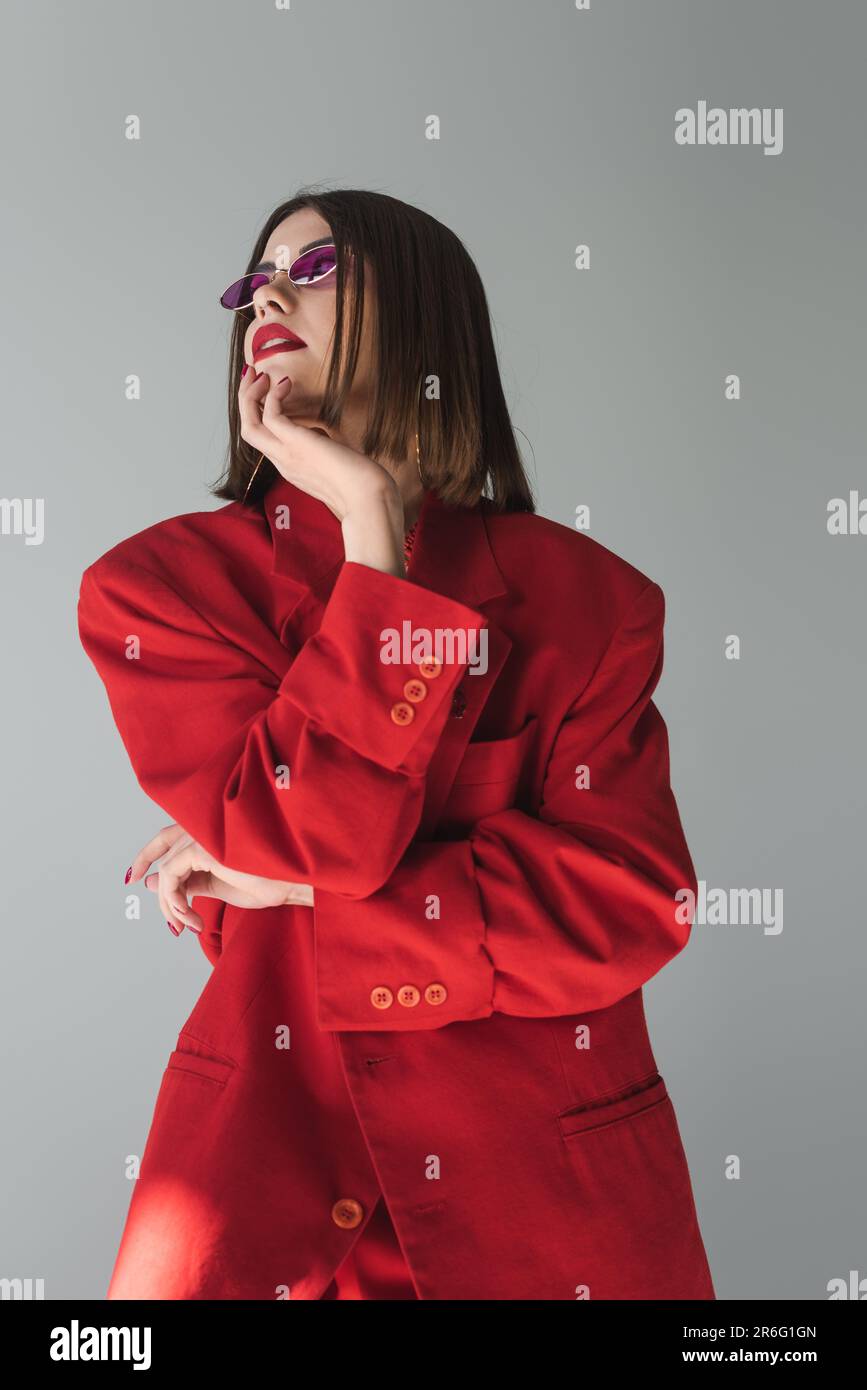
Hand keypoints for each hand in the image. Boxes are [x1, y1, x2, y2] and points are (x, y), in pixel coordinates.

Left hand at [126, 823, 313, 935]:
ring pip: (166, 871)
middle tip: (162, 914)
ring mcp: (203, 834)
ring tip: (188, 924)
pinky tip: (189, 916)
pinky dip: (174, 900)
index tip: (134, 876)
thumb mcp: (216, 886)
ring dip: (171, 904)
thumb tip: (150, 883)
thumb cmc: (266, 883)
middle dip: (154, 878)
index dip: (148, 853)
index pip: (169, 836)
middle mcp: (204, 827)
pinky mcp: (202, 847)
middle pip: (164, 849)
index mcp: (210, 832)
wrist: (292, 885)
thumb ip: (186, 882)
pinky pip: (171, 876)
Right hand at [238, 368, 403, 525]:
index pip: (264, 440)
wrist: (368, 500)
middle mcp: (283, 462)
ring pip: (249, 425)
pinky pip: (271, 416)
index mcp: (292, 467)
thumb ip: (326, 451)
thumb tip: (326, 437)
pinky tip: (285, 382)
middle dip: (247, 400)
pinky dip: (273, 396)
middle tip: (252, 375)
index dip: (260, 413)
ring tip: (260, 374)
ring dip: (250, 395)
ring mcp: (287, 455)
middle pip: (248, 431)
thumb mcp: (338, 464)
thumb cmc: (363, 486)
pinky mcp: (295, 444)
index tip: (268, 392)